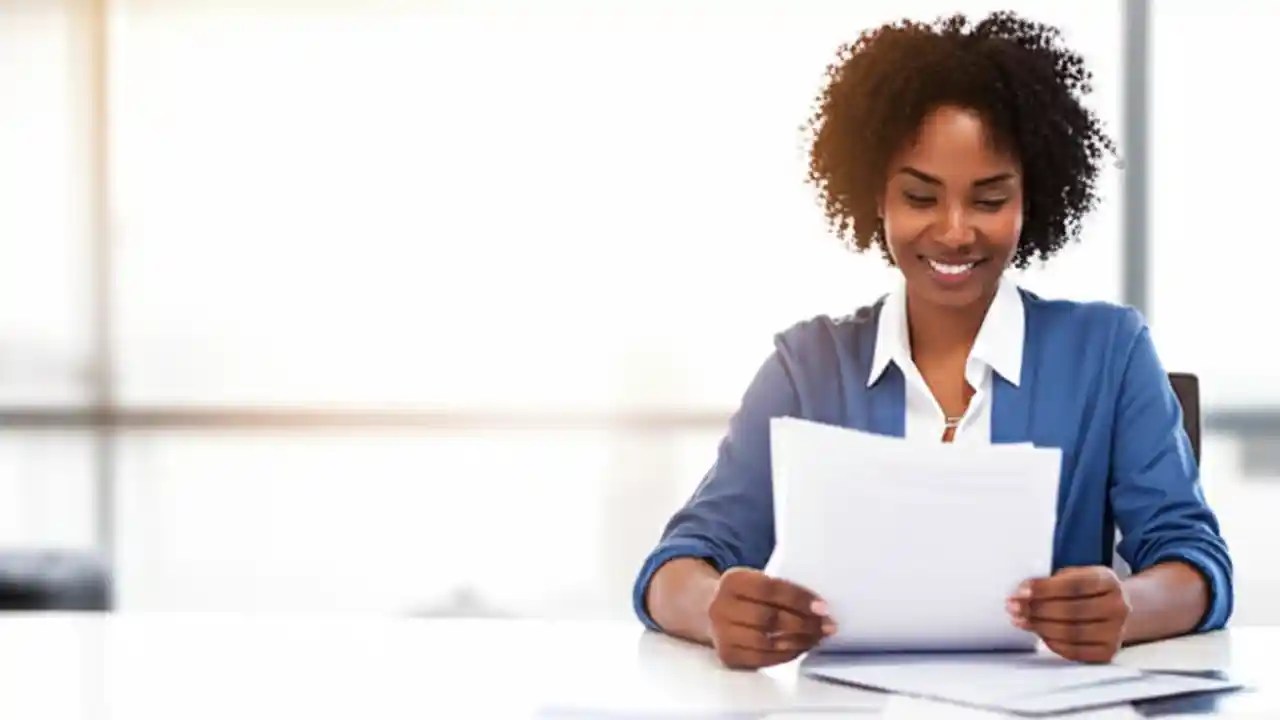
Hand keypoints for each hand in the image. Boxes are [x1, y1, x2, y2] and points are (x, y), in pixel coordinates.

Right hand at [707, 568, 835, 668]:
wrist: (707, 609)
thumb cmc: (743, 595)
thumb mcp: (754, 580)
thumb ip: (779, 589)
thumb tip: (818, 607)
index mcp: (732, 581)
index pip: (770, 590)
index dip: (798, 599)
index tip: (823, 607)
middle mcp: (722, 608)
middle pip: (770, 619)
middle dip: (804, 623)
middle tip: (828, 625)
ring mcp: (722, 634)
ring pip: (768, 642)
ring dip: (799, 641)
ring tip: (818, 637)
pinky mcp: (727, 655)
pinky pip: (763, 659)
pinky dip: (787, 655)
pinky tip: (801, 647)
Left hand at [1007, 566, 1131, 662]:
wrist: (1116, 610)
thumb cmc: (1087, 590)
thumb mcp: (1075, 575)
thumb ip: (1052, 582)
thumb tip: (1022, 593)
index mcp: (1108, 581)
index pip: (1074, 585)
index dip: (1044, 589)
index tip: (1020, 591)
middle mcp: (1117, 607)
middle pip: (1072, 611)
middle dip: (1037, 609)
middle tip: (1013, 607)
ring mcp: (1116, 632)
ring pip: (1072, 633)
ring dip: (1040, 627)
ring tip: (1020, 620)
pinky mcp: (1108, 652)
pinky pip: (1075, 652)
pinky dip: (1053, 643)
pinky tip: (1039, 634)